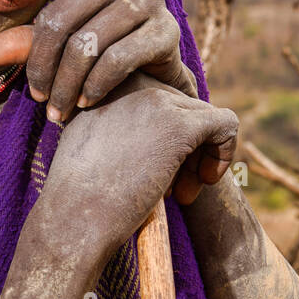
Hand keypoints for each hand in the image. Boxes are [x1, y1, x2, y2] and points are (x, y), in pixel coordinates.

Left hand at [0, 0, 195, 121]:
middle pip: (61, 16)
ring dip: (66, 85)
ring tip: (56, 109)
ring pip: (88, 43)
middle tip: (36, 96)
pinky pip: (117, 60)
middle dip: (42, 65)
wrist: (159, 73)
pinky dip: (94, 86)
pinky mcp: (165, 30)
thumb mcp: (64, 39)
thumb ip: (27, 42)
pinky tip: (84, 103)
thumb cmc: (101, 49)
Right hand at [38, 74, 238, 262]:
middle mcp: (128, 80)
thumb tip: (164, 130)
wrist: (73, 218)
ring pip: (203, 115)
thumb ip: (121, 126)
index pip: (154, 97)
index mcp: (103, 83)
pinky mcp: (178, 124)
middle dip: (183, 149)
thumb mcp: (92, 144)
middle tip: (171, 191)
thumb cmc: (78, 195)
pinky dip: (224, 151)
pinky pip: (224, 123)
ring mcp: (154, 99)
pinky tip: (206, 181)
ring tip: (182, 193)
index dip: (159, 135)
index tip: (148, 170)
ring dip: (199, 156)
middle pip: (180, 105)